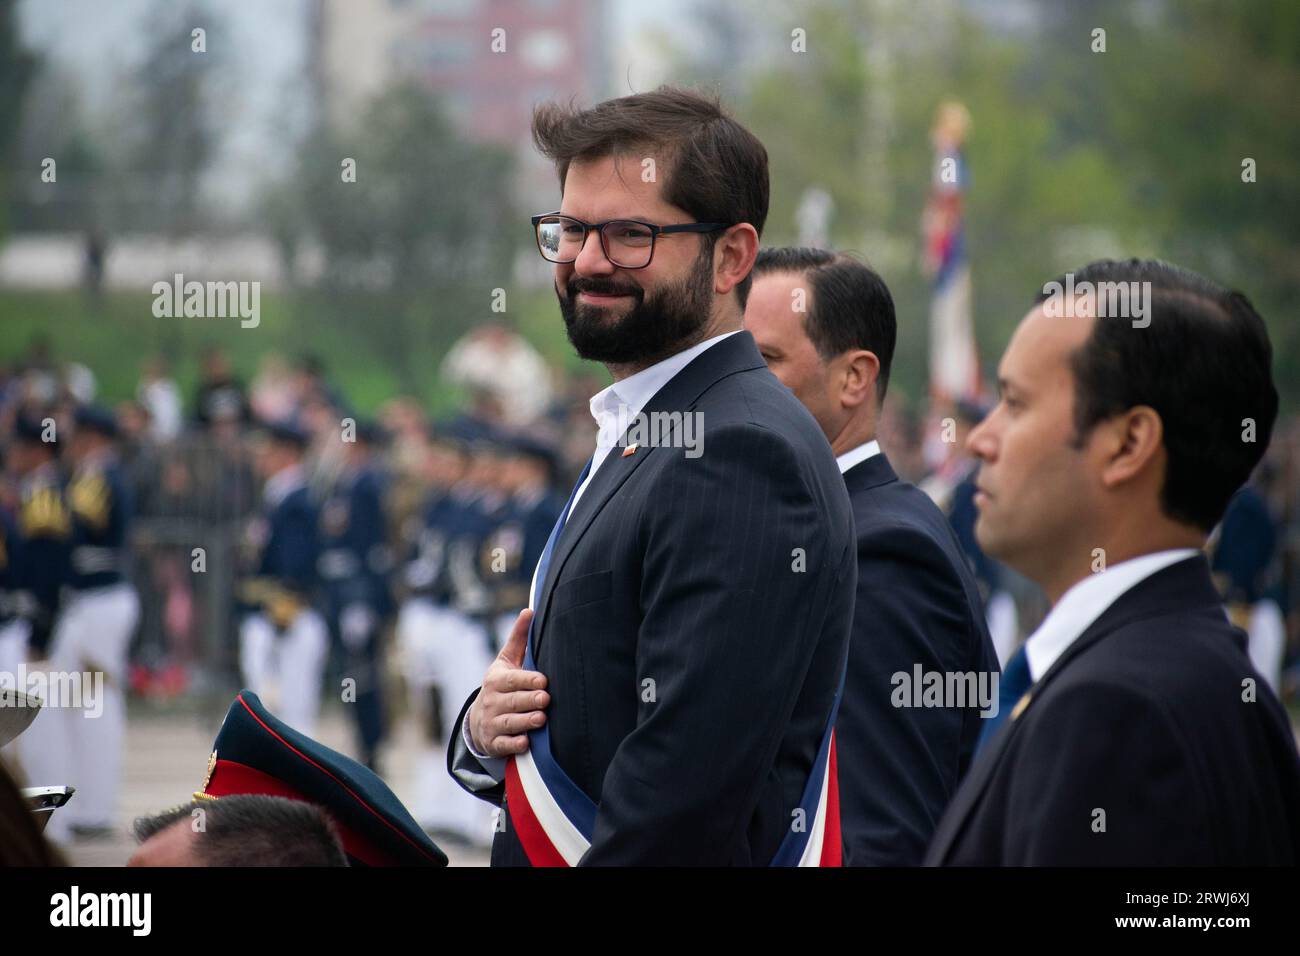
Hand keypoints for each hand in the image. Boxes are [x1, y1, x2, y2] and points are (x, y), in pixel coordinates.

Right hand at [467, 609, 549, 757]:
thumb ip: (518, 639)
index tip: (543, 681)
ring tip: (541, 718)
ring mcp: (492, 723)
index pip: (512, 680)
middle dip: (528, 701)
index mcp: (496, 680)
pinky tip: (525, 742)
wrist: (479, 720)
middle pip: (512, 702)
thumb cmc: (502, 686)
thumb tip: (530, 610)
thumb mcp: (505, 662)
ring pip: (509, 723)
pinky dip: (514, 744)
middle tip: (545, 699)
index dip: (527, 680)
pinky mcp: (494, 743)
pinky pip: (504, 744)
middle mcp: (492, 702)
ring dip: (525, 721)